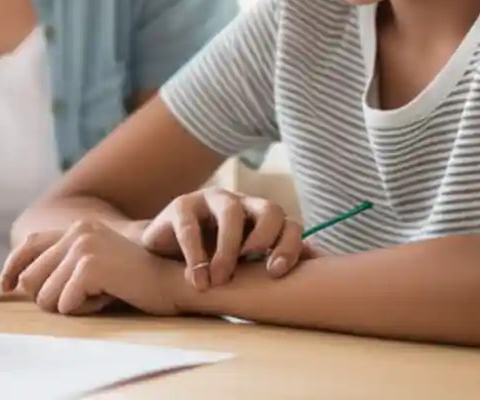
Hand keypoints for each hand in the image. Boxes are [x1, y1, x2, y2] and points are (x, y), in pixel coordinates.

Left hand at [0, 221, 180, 316]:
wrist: (171, 283)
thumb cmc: (134, 282)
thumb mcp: (95, 265)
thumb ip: (65, 264)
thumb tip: (21, 282)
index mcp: (77, 228)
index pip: (29, 244)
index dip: (12, 268)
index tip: (5, 287)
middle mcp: (77, 231)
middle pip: (31, 279)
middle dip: (49, 299)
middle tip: (82, 298)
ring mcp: (83, 246)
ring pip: (46, 297)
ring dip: (70, 306)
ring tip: (99, 296)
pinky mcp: (90, 265)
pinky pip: (66, 305)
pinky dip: (84, 310)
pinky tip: (107, 298)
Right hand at [141, 189, 303, 290]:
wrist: (162, 257)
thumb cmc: (211, 263)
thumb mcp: (244, 267)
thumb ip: (273, 266)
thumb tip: (317, 270)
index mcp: (261, 219)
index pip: (289, 224)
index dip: (289, 246)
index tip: (275, 272)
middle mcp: (242, 204)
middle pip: (269, 209)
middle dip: (264, 238)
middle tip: (249, 264)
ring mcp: (211, 200)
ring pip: (231, 212)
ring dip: (228, 249)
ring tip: (218, 280)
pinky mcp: (181, 206)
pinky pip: (191, 226)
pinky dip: (196, 256)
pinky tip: (197, 279)